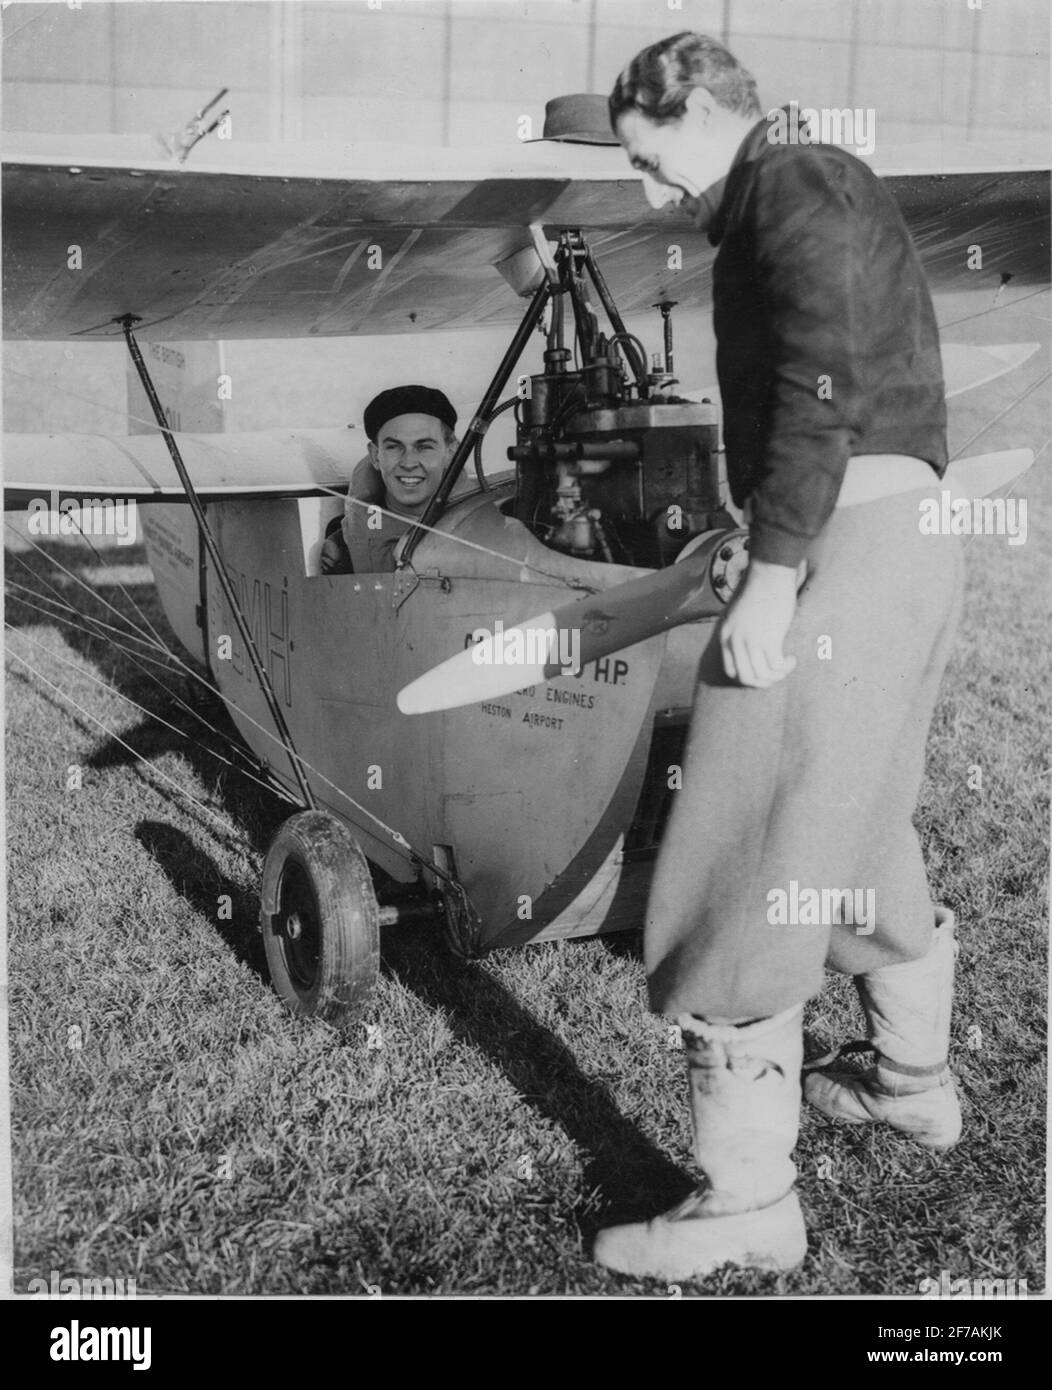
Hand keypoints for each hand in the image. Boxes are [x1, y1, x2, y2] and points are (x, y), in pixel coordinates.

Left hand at [719, 557, 799, 686]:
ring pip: (762, 675)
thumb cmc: (759, 591)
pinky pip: (776, 666)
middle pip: (746, 678)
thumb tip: (753, 652)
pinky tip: (791, 659)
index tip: (762, 671)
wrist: (769, 574)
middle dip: (764, 682)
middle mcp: (734, 641)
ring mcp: (750, 641)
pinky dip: (785, 667)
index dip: (748, 676)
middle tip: (777, 674)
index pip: (731, 671)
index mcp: (725, 635)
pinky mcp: (768, 639)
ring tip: (787, 665)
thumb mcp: (740, 615)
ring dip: (777, 675)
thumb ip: (741, 633)